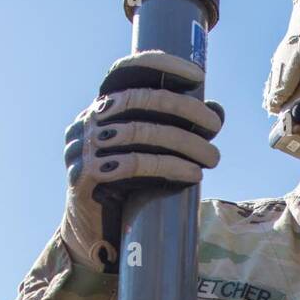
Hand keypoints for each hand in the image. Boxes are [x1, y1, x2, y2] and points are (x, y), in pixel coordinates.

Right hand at [60, 51, 224, 273]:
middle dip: (184, 109)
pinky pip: (133, 164)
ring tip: (213, 158)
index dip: (158, 64)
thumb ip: (178, 130)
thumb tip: (217, 111)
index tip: (196, 75)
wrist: (95, 235)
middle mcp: (87, 121)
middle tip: (215, 127)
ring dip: (185, 143)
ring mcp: (82, 148)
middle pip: (140, 99)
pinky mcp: (85, 177)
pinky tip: (193, 176)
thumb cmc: (128, 190)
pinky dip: (169, 167)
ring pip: (140, 132)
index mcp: (101, 108)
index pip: (123, 71)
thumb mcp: (152, 154)